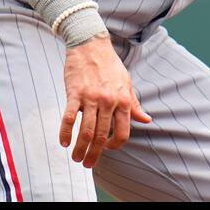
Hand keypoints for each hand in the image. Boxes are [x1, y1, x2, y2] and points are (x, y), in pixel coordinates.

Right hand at [59, 33, 151, 167]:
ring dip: (80, 148)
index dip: (115, 145)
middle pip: (102, 136)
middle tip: (88, 164)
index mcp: (123, 100)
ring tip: (76, 158)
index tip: (107, 149)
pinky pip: (68, 118)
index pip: (123, 132)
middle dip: (95, 154)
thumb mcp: (127, 83)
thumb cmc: (110, 65)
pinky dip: (65, 132)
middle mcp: (108, 101)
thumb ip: (134, 104)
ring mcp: (91, 98)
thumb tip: (146, 120)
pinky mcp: (74, 93)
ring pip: (86, 130)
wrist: (91, 44)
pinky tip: (63, 142)